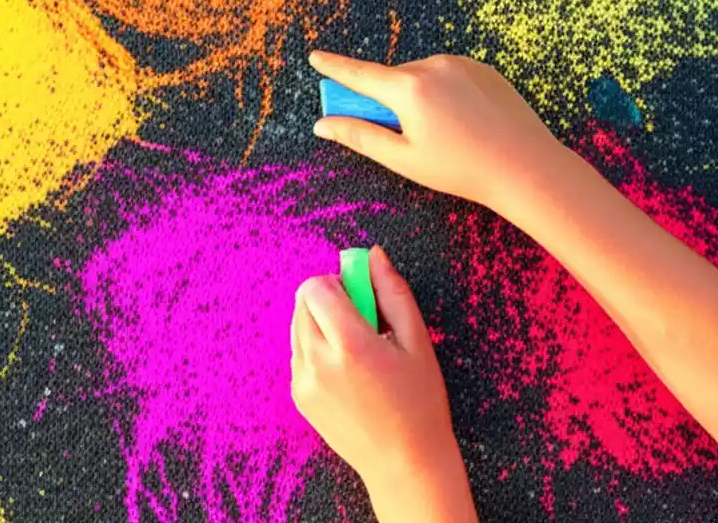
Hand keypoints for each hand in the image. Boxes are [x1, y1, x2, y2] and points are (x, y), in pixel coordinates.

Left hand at [292, 246, 475, 522]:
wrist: (404, 463)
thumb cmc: (420, 402)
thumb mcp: (417, 342)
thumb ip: (392, 292)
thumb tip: (372, 255)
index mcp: (350, 345)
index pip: (314, 288)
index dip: (336, 283)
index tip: (360, 296)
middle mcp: (318, 362)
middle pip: (302, 303)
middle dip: (328, 301)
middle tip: (362, 323)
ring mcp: (303, 381)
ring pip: (297, 327)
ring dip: (320, 324)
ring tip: (356, 350)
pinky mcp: (298, 396)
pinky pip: (299, 354)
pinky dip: (317, 350)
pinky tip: (348, 372)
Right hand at [310, 51, 570, 213]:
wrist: (525, 165)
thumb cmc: (461, 167)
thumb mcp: (402, 158)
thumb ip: (359, 136)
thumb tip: (323, 125)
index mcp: (409, 88)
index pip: (359, 73)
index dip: (334, 66)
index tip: (315, 57)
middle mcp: (433, 66)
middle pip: (391, 78)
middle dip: (384, 99)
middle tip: (395, 133)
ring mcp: (461, 64)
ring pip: (420, 76)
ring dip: (415, 97)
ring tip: (439, 134)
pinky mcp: (482, 68)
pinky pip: (448, 75)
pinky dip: (442, 93)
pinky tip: (459, 123)